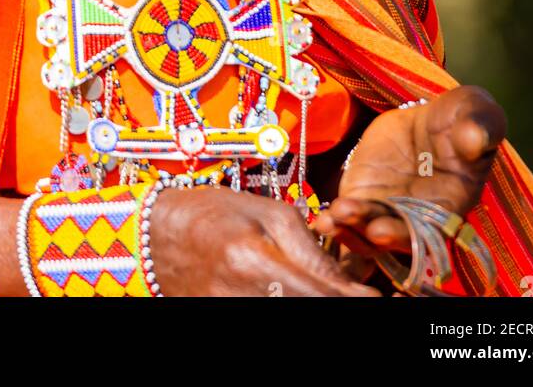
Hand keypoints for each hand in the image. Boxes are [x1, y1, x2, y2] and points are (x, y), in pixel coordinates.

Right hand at [148, 184, 381, 296]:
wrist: (156, 236)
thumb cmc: (209, 214)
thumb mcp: (266, 212)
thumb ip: (310, 245)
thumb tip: (348, 281)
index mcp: (255, 261)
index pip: (322, 295)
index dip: (355, 300)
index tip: (377, 297)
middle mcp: (243, 297)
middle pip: (311, 312)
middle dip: (339, 303)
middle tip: (358, 293)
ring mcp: (232, 314)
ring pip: (294, 317)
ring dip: (318, 305)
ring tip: (328, 290)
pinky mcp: (227, 321)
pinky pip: (270, 317)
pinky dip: (294, 307)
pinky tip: (302, 295)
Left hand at [312, 84, 505, 260]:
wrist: (432, 118)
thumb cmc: (461, 117)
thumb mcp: (475, 112)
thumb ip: (480, 126)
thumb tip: (476, 137)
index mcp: (451, 204)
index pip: (431, 231)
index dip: (408, 235)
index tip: (383, 229)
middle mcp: (418, 216)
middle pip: (394, 236)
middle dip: (372, 232)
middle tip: (353, 219)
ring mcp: (389, 208)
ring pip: (367, 232)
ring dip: (350, 230)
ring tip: (332, 218)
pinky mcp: (366, 195)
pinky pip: (350, 217)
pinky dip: (336, 222)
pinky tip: (320, 220)